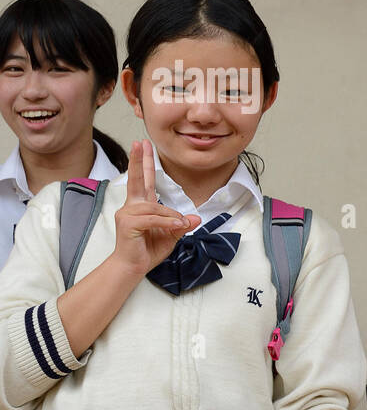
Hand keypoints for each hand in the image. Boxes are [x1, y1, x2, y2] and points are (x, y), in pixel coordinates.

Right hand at [113, 140, 199, 275]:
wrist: (133, 267)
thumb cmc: (148, 250)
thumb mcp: (171, 235)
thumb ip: (181, 224)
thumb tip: (196, 218)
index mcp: (141, 205)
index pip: (144, 180)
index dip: (144, 162)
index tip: (142, 145)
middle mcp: (132, 206)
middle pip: (137, 180)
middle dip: (139, 160)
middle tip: (139, 142)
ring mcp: (127, 213)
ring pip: (155, 207)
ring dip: (171, 216)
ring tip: (180, 225)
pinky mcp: (127, 223)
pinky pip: (153, 219)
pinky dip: (167, 222)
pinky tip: (175, 226)